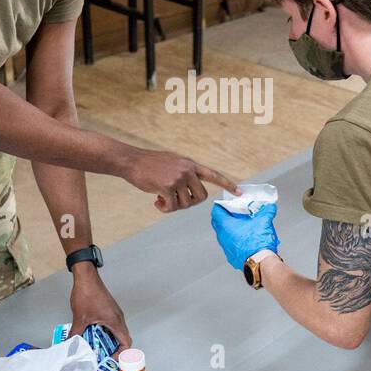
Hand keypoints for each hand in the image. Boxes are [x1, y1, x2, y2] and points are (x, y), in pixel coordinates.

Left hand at [68, 266, 130, 354]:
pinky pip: (111, 325)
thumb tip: (70, 344)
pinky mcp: (109, 309)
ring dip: (109, 340)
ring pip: (116, 331)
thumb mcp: (80, 318)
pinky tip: (93, 334)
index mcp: (115, 321)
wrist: (86, 277)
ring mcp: (114, 313)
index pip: (126, 342)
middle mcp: (118, 317)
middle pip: (122, 338)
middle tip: (103, 357)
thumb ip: (76, 333)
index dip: (122, 354)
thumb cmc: (87, 294)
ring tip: (97, 348)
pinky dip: (105, 332)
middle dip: (114, 350)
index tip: (112, 360)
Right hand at [124, 148, 239, 212]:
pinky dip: (165, 209)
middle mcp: (187, 170)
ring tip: (162, 199)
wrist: (131, 161)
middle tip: (176, 201)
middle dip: (190, 203)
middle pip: (201, 196)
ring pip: (186, 204)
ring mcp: (178, 178)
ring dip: (174, 206)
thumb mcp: (172, 162)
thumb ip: (184, 173)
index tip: (239, 192)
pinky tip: (157, 202)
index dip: (227, 184)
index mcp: (190, 164)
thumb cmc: (149, 164)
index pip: (213, 174)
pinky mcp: (167, 186)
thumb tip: (189, 192)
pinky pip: (172, 207)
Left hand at [210, 203, 278, 270]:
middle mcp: (223, 238)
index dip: (220, 206)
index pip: (216, 212)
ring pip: (224, 235)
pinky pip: (230, 245)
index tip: (226, 203)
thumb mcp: (264, 222)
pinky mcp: (232, 256)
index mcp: (226, 226)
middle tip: (235, 213)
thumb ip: (267, 211)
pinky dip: (235, 240)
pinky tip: (246, 239)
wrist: (260, 263)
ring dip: (231, 229)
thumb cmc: (257, 244)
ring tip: (243, 226)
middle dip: (225, 217)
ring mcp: (226, 248)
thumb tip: (270, 207)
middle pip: (218, 223)